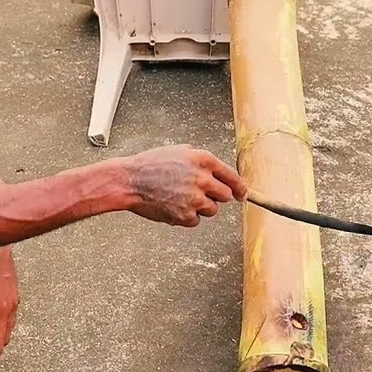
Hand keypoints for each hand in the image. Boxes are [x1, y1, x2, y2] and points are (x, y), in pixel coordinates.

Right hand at [122, 144, 247, 225]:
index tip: (242, 194)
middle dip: (215, 196)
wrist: (129, 181)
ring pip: (212, 210)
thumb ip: (201, 160)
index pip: (231, 176)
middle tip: (200, 194)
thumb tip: (217, 172)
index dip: (239, 187)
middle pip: (225, 195)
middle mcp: (202, 179)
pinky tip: (173, 206)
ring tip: (180, 198)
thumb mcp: (179, 151)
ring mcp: (194, 198)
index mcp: (203, 160)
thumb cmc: (150, 165)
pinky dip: (187, 217)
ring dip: (201, 207)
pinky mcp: (185, 215)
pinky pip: (196, 221)